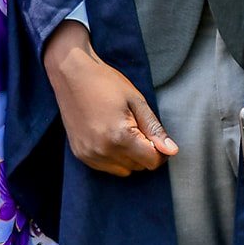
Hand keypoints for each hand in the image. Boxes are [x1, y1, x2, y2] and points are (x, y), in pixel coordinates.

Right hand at [42, 20, 176, 176]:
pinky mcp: (80, 154)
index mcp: (120, 137)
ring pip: (123, 170)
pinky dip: (113, 157)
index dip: (160, 151)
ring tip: (121, 130)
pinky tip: (108, 135)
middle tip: (137, 127)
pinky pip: (106, 167)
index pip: (152, 162)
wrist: (71, 74)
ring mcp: (89, 155)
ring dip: (129, 156)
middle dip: (144, 151)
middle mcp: (103, 151)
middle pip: (138, 167)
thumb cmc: (106, 82)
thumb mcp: (136, 101)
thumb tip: (172, 151)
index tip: (156, 136)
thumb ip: (154, 129)